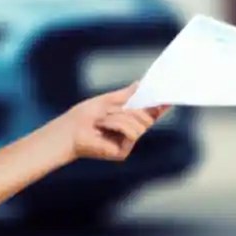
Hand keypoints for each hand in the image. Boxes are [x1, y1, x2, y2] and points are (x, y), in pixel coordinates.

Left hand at [47, 82, 172, 161]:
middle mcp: (130, 133)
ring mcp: (127, 143)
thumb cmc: (82, 117)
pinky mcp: (123, 151)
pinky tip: (103, 127)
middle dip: (132, 109)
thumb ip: (125, 95)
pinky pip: (131, 132)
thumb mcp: (107, 101)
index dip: (159, 106)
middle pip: (147, 118)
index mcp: (127, 121)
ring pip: (140, 124)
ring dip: (119, 117)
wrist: (68, 131)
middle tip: (115, 108)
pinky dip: (117, 124)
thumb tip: (140, 84)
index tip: (168, 98)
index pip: (148, 113)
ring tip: (102, 119)